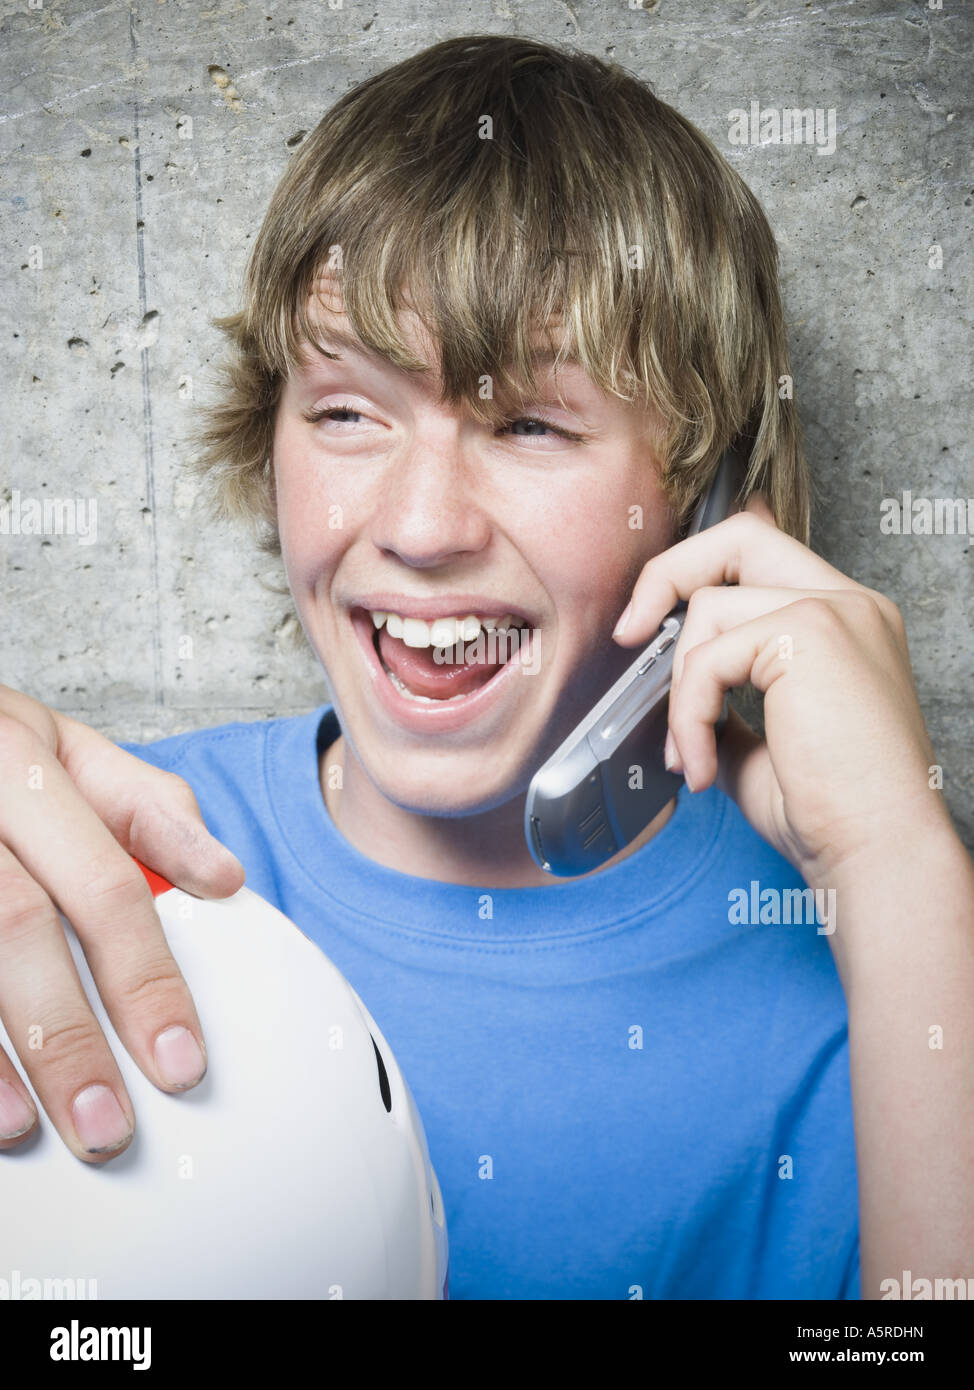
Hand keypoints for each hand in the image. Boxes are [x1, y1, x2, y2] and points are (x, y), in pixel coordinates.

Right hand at [0, 685, 243, 1161]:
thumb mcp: (65, 747)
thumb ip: (146, 806)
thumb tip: (225, 876)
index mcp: (24, 762)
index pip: (105, 883)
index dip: (147, 977)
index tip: (181, 1060)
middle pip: (18, 928)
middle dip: (68, 1036)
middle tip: (109, 1127)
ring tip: (29, 1128)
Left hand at [612, 497, 952, 888]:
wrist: (876, 855)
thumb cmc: (831, 816)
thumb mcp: (760, 746)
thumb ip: (724, 705)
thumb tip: (671, 694)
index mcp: (848, 622)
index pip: (762, 556)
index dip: (697, 575)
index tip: (647, 629)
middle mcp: (851, 603)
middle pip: (740, 536)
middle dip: (669, 575)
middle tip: (629, 636)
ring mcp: (835, 611)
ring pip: (710, 608)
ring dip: (679, 690)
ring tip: (690, 756)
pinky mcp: (809, 633)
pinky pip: (708, 659)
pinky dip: (687, 716)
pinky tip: (702, 768)